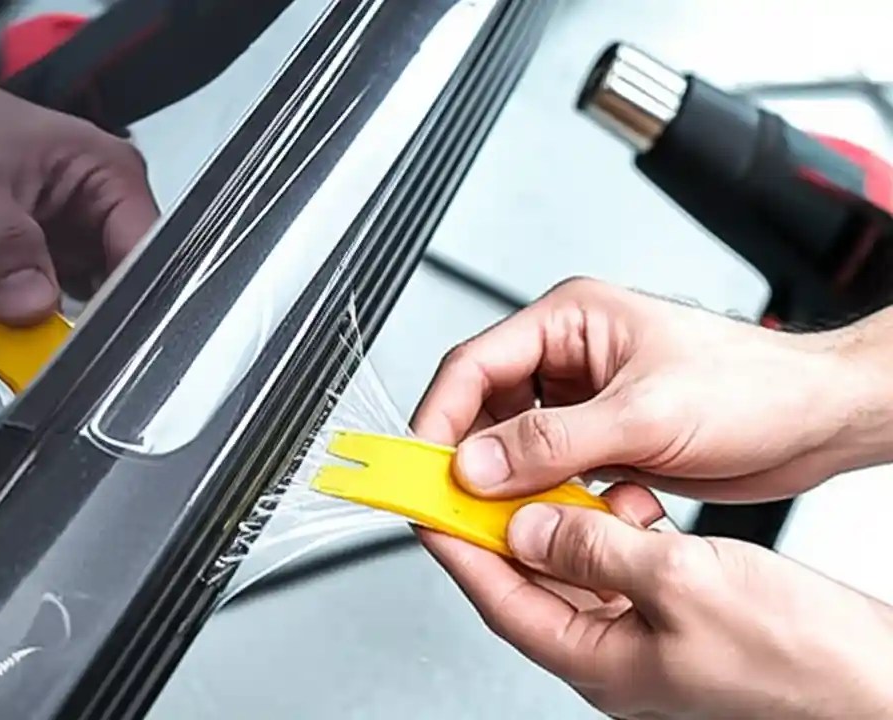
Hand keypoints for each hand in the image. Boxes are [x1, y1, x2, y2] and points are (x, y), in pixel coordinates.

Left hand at [0, 73, 159, 325]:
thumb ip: (4, 243)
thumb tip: (32, 306)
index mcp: (113, 180)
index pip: (141, 260)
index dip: (113, 307)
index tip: (63, 335)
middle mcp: (102, 220)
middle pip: (103, 297)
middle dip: (40, 307)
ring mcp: (71, 249)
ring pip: (58, 310)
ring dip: (5, 306)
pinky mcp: (39, 271)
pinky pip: (26, 310)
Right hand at [414, 277, 892, 503]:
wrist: (818, 422)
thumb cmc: (755, 386)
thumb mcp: (645, 414)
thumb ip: (552, 443)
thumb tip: (477, 465)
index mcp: (569, 321)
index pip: (475, 364)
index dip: (439, 415)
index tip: (422, 462)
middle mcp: (568, 358)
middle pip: (484, 406)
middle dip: (468, 455)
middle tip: (453, 499)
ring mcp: (583, 402)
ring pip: (511, 444)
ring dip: (508, 482)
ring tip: (506, 512)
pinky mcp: (601, 441)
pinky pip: (547, 471)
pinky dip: (543, 498)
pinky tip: (555, 514)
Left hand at [420, 503, 892, 718]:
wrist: (873, 682)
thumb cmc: (798, 660)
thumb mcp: (682, 587)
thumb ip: (594, 551)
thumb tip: (531, 526)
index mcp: (596, 661)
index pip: (495, 594)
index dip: (457, 543)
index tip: (427, 499)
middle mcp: (610, 655)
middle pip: (527, 579)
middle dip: (504, 522)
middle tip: (484, 473)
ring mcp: (643, 639)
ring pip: (574, 569)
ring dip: (565, 520)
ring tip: (562, 478)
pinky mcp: (675, 619)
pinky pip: (619, 569)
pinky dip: (614, 529)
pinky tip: (630, 501)